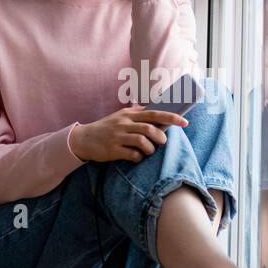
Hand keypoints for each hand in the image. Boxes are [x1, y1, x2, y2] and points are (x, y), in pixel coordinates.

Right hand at [71, 105, 189, 161]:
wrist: (83, 139)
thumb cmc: (106, 128)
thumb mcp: (120, 116)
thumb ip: (136, 113)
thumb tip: (154, 109)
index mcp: (129, 114)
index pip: (154, 113)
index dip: (171, 117)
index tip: (184, 122)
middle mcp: (124, 123)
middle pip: (150, 127)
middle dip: (161, 136)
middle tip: (163, 142)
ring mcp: (118, 136)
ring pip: (142, 141)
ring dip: (150, 148)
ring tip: (149, 151)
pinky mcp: (113, 149)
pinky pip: (132, 154)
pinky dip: (138, 157)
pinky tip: (136, 157)